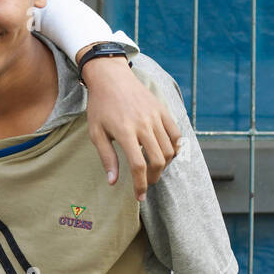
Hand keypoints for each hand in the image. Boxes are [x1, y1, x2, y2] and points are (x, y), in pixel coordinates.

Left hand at [81, 56, 180, 200]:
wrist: (111, 77)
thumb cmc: (100, 106)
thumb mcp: (96, 132)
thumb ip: (107, 158)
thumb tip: (113, 182)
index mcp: (125, 132)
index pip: (138, 166)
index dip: (140, 185)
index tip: (139, 196)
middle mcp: (143, 125)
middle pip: (158, 160)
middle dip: (154, 178)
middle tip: (147, 183)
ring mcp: (156, 117)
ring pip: (169, 150)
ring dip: (164, 165)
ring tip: (154, 169)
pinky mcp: (163, 110)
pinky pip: (176, 134)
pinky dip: (175, 148)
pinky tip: (166, 154)